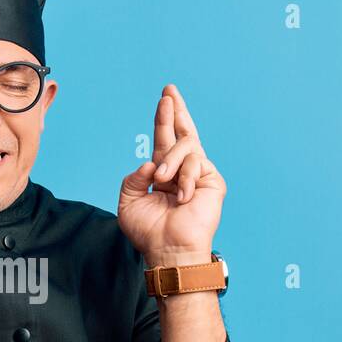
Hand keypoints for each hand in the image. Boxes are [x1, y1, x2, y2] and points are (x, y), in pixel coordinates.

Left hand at [117, 84, 225, 265]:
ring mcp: (199, 175)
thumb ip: (132, 178)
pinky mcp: (213, 181)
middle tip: (168, 91)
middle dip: (175, 111)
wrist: (168, 249)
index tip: (165, 97)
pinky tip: (181, 196)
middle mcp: (182, 171)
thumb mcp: (129, 202)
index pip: (164, 140)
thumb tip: (150, 163)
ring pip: (185, 147)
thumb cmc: (148, 232)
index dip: (164, 119)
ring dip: (169, 163)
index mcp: (163, 173)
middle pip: (182, 132)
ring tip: (161, 182)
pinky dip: (185, 178)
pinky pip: (197, 163)